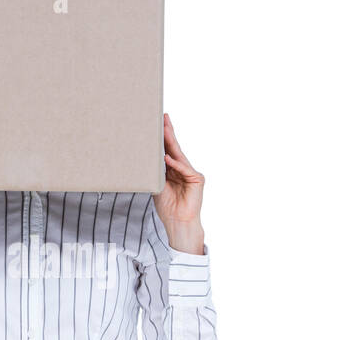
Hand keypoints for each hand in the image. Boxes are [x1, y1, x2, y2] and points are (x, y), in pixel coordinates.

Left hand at [154, 113, 205, 253]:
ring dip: (171, 142)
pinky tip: (167, 157)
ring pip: (179, 155)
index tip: (156, 123)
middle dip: (168, 133)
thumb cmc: (167, 207)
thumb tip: (143, 157)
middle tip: (163, 117)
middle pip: (174, 148)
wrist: (178, 222)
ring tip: (163, 130)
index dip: (162, 138)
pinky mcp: (197, 179)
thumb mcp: (157, 185)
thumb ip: (155, 172)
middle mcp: (183, 169)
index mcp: (172, 170)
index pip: (166, 150)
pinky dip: (175, 164)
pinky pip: (184, 169)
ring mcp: (191, 173)